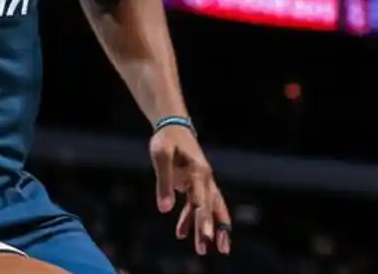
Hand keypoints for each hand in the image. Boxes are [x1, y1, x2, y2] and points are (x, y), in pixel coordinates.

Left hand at [149, 125, 230, 255]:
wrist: (173, 127)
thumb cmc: (166, 140)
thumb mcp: (160, 155)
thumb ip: (163, 181)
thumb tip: (164, 209)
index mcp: (199, 172)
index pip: (202, 200)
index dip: (204, 219)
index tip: (206, 236)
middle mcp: (205, 179)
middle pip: (211, 208)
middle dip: (213, 229)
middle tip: (217, 248)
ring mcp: (202, 183)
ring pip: (209, 209)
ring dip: (207, 228)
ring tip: (205, 250)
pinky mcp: (194, 185)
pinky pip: (195, 205)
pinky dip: (190, 219)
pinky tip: (181, 233)